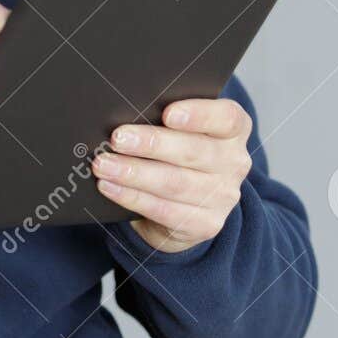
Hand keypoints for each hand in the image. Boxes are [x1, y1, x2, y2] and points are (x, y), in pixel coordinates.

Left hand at [91, 98, 252, 253]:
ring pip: (174, 182)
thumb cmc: (177, 154)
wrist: (187, 205)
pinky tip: (109, 187)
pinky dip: (131, 197)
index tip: (167, 113)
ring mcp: (223, 196)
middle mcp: (234, 162)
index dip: (199, 114)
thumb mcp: (180, 133)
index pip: (227, 118)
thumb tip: (123, 112)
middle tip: (118, 138)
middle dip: (151, 144)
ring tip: (104, 164)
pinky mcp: (205, 224)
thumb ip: (162, 120)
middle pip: (193, 151)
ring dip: (134, 173)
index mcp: (233, 131)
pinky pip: (163, 210)